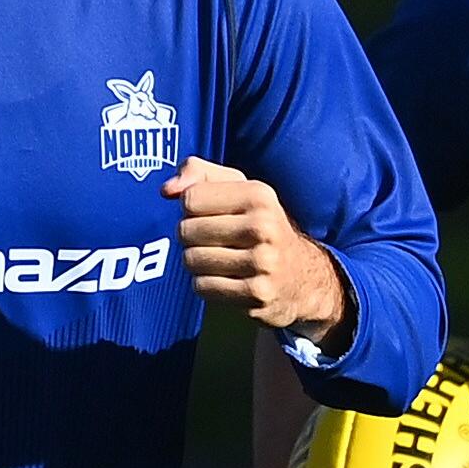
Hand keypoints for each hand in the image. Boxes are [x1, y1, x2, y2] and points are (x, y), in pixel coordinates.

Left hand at [169, 159, 348, 348]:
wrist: (302, 275)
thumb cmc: (258, 225)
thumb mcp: (238, 188)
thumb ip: (199, 173)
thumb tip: (167, 190)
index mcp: (259, 195)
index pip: (190, 199)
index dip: (191, 208)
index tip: (212, 214)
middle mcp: (264, 226)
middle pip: (186, 231)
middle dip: (192, 237)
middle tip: (215, 241)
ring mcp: (263, 262)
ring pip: (191, 260)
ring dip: (198, 263)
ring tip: (221, 260)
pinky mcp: (257, 293)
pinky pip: (202, 287)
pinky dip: (207, 285)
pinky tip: (228, 279)